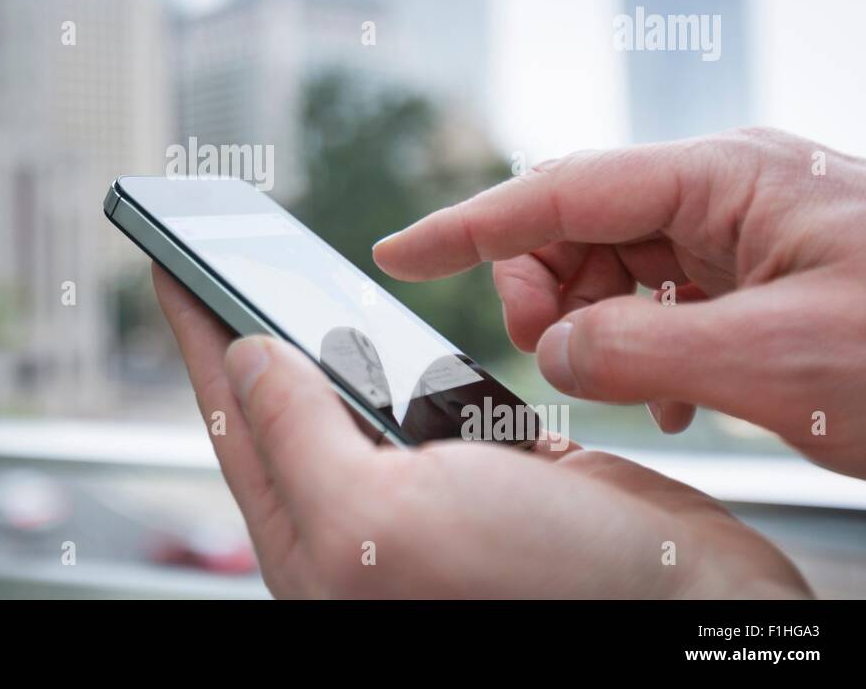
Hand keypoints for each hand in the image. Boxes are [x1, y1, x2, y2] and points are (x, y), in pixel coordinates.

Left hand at [153, 265, 809, 597]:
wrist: (694, 608)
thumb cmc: (543, 590)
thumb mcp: (381, 519)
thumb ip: (299, 438)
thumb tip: (247, 358)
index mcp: (315, 543)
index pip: (232, 418)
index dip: (196, 333)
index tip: (171, 262)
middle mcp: (360, 524)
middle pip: (281, 405)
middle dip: (244, 325)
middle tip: (214, 257)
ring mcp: (426, 497)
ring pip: (353, 395)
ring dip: (321, 332)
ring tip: (277, 279)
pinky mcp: (489, 471)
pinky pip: (426, 396)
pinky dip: (403, 353)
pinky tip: (380, 326)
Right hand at [374, 127, 865, 479]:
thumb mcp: (777, 363)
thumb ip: (640, 349)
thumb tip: (552, 348)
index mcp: (725, 178)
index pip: (560, 190)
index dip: (468, 224)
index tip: (399, 249)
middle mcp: (726, 191)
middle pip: (580, 224)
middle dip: (543, 288)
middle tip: (552, 358)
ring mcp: (745, 233)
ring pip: (615, 266)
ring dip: (596, 328)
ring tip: (630, 389)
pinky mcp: (761, 277)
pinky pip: (663, 299)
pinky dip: (642, 347)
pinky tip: (672, 396)